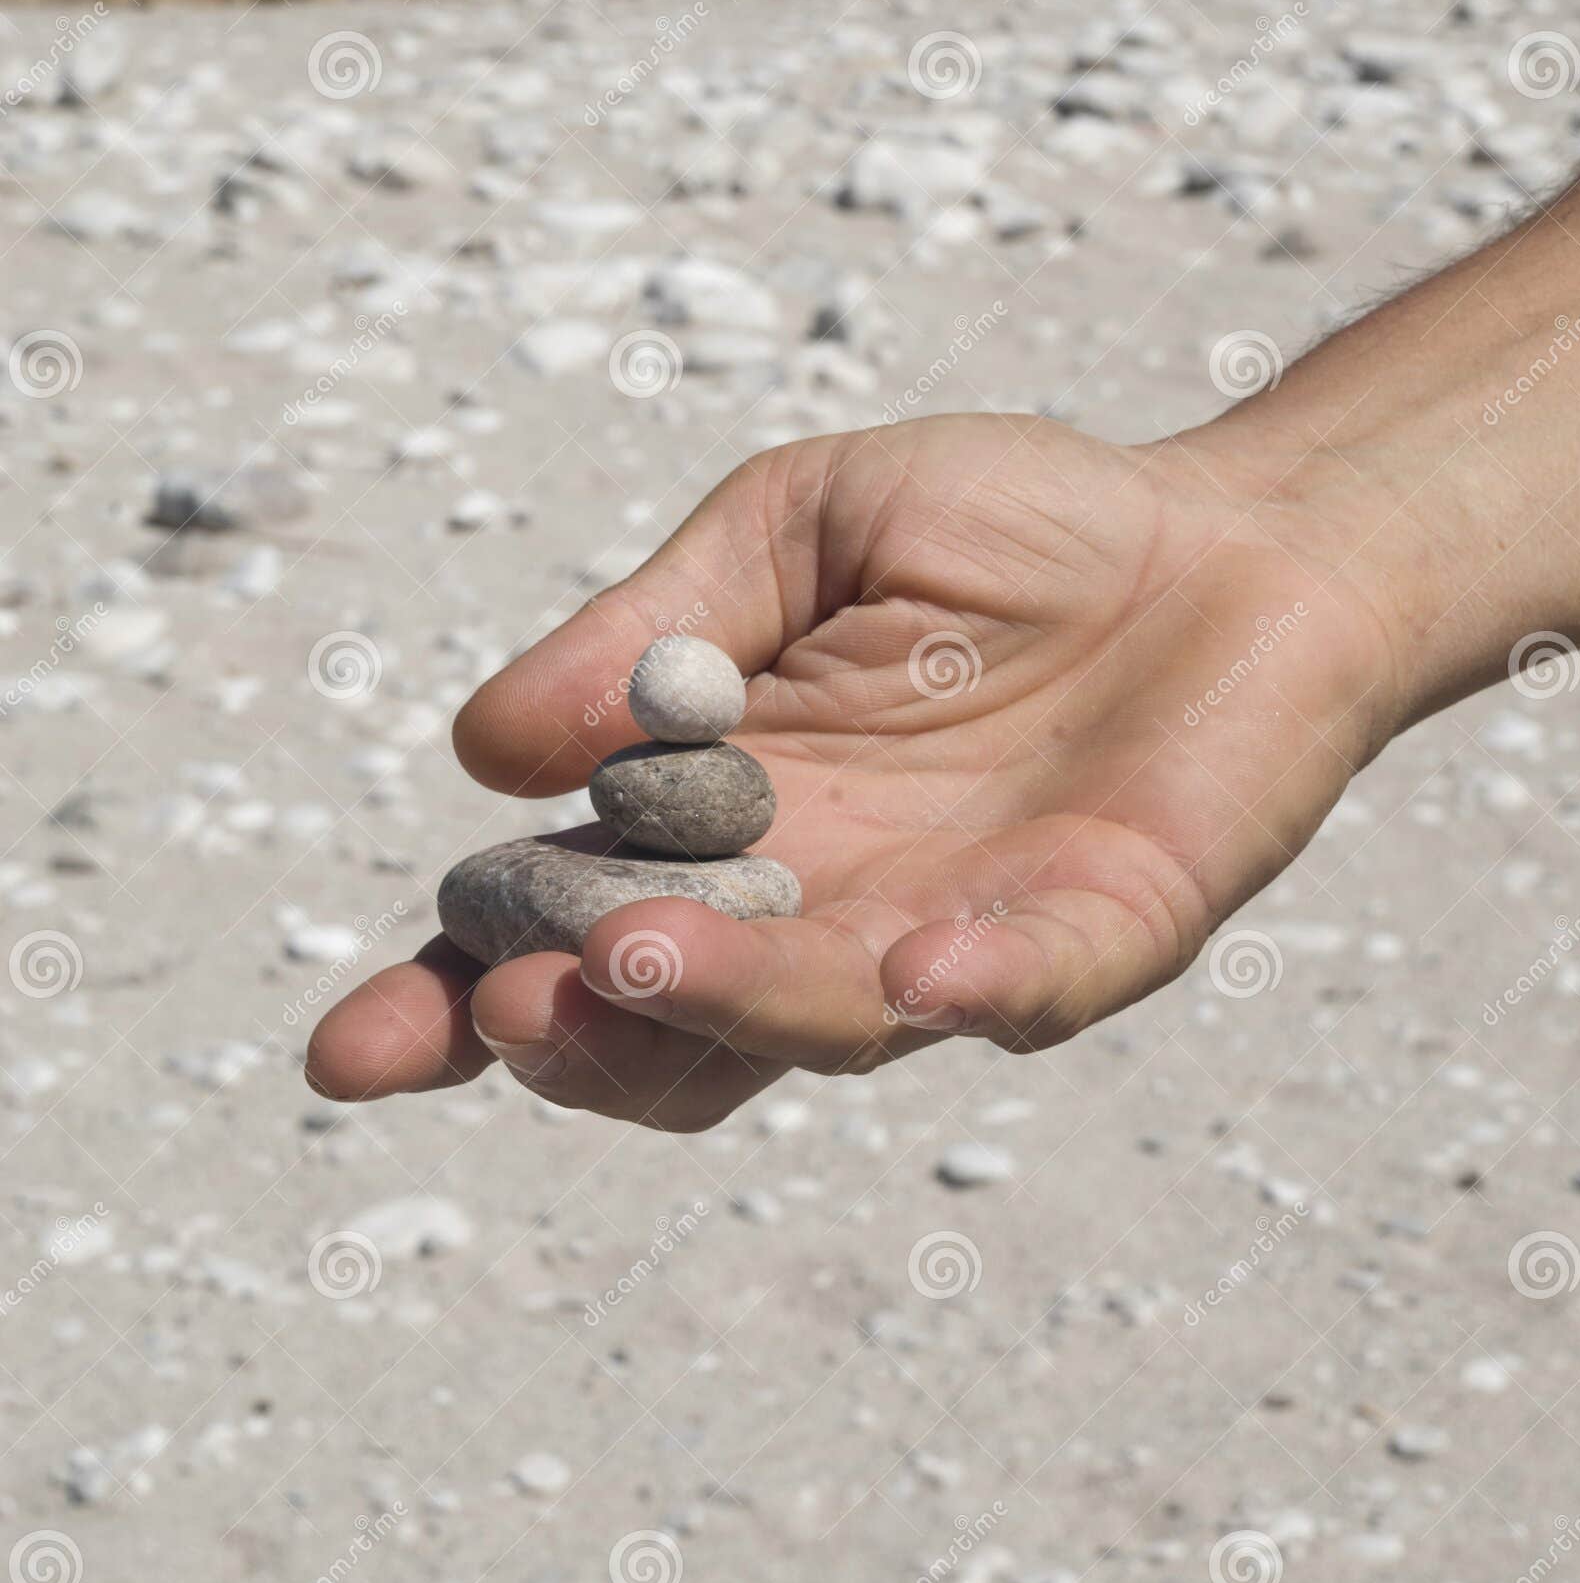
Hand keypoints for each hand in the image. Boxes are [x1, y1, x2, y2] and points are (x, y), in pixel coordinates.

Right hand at [306, 413, 1401, 1127]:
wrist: (1225, 539)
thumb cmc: (1005, 532)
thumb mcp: (791, 529)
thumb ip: (653, 635)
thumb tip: (484, 748)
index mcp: (732, 827)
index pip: (572, 935)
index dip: (459, 1001)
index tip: (353, 1053)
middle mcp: (829, 909)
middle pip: (679, 1027)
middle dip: (579, 1036)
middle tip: (504, 1007)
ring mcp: (963, 934)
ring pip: (827, 1019)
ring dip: (732, 1003)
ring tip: (637, 960)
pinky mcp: (1108, 923)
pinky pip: (1038, 983)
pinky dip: (976, 988)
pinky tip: (921, 966)